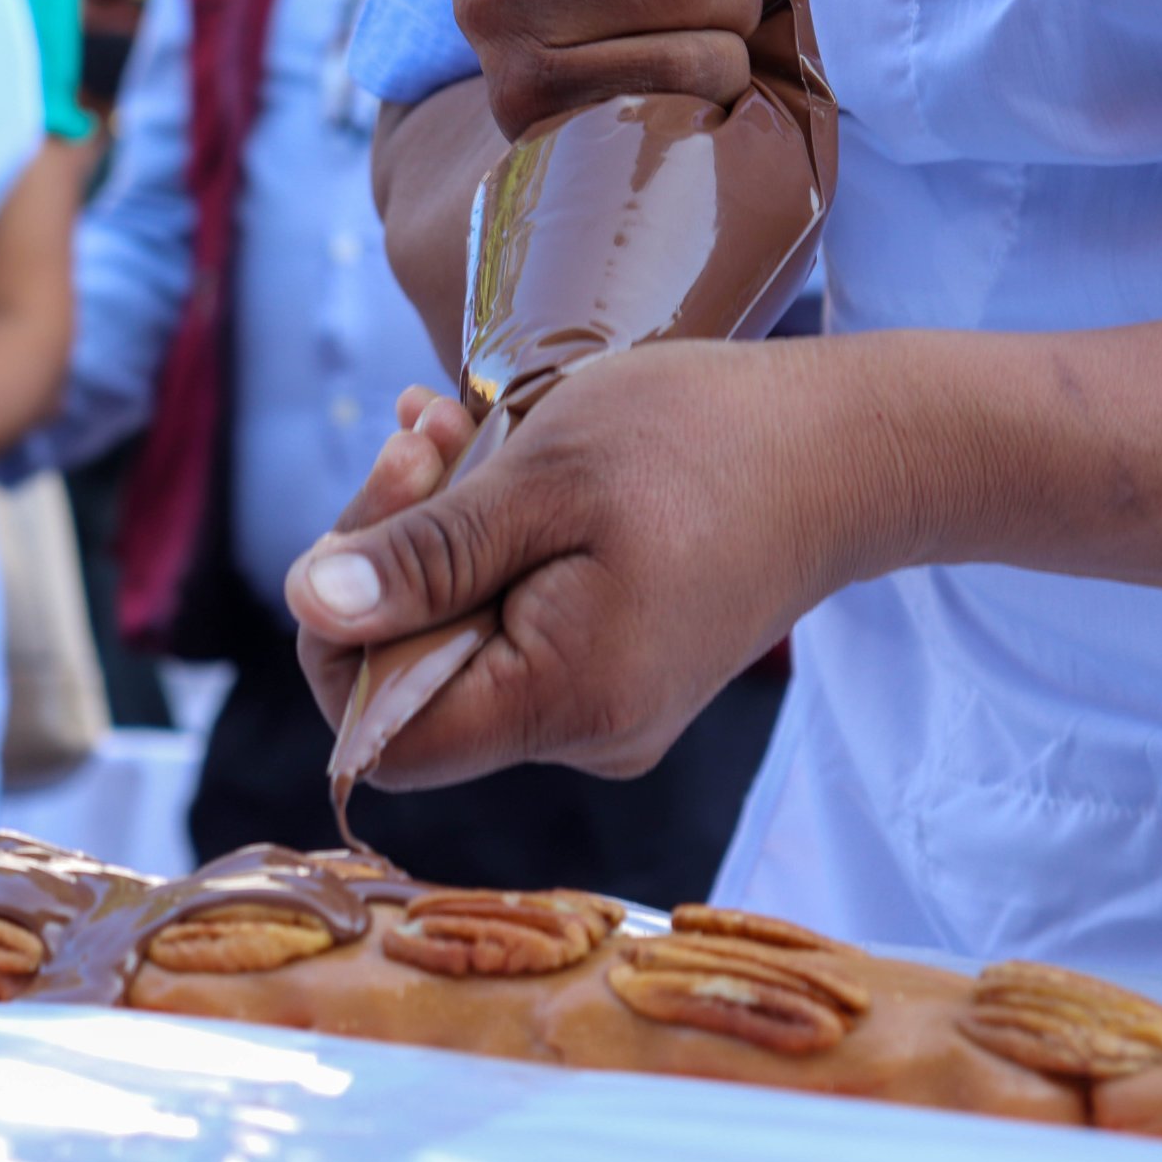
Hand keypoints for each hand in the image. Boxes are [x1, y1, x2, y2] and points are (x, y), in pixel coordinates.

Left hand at [288, 344, 894, 788]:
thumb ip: (423, 558)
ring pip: (458, 639)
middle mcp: (579, 735)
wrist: (854, 447)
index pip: (380, 733)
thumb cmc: (707, 444)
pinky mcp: (616, 668)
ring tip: (450, 425)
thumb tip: (306, 608)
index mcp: (563, 705)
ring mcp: (601, 707)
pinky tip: (486, 453)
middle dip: (390, 553)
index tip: (379, 507)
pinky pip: (511, 623)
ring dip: (433, 532)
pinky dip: (484, 545)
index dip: (340, 635)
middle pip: (413, 680)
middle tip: (422, 436)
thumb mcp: (544, 480)